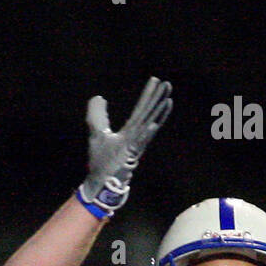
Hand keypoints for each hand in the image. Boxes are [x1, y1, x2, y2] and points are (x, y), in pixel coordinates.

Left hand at [78, 77, 171, 216]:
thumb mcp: (97, 133)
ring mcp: (133, 147)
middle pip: (147, 115)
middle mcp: (135, 137)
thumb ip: (97, 115)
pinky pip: (139, 145)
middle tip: (168, 84)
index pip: (140, 110)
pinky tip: (153, 125)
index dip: (147, 95)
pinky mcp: (128, 158)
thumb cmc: (101, 162)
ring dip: (157, 114)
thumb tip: (98, 97)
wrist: (101, 185)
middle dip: (157, 99)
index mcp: (130, 132)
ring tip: (168, 99)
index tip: (156, 80)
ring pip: (147, 127)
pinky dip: (146, 135)